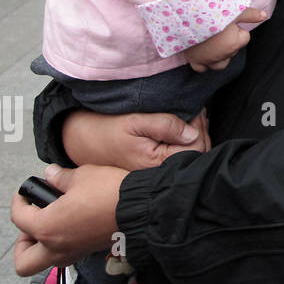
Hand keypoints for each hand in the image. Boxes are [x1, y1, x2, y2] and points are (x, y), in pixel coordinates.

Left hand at [11, 164, 125, 275]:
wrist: (141, 207)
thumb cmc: (109, 192)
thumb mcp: (82, 176)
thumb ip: (60, 177)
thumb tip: (50, 174)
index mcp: (47, 227)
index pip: (18, 218)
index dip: (18, 201)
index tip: (25, 193)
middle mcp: (56, 246)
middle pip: (23, 260)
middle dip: (22, 243)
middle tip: (33, 221)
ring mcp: (74, 252)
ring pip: (45, 260)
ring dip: (43, 245)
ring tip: (53, 221)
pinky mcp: (89, 250)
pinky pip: (65, 254)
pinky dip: (63, 242)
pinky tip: (74, 222)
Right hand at [62, 108, 209, 169]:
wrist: (83, 141)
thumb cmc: (107, 130)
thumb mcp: (135, 121)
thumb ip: (165, 126)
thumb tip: (192, 132)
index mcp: (156, 163)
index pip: (196, 149)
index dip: (199, 127)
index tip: (194, 110)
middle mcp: (159, 172)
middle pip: (198, 153)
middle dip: (201, 130)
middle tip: (195, 111)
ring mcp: (159, 171)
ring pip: (192, 155)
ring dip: (196, 134)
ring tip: (190, 116)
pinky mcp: (157, 167)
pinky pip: (182, 155)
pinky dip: (187, 141)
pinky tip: (183, 128)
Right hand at [185, 7, 266, 71]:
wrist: (184, 18)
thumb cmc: (210, 14)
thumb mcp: (232, 11)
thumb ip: (250, 14)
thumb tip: (265, 16)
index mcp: (233, 44)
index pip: (244, 37)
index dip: (238, 29)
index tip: (228, 22)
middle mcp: (221, 55)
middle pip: (233, 50)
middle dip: (229, 41)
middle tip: (219, 28)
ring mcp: (207, 60)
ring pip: (221, 64)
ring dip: (221, 55)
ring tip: (216, 41)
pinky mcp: (194, 60)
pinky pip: (202, 68)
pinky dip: (205, 63)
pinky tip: (205, 54)